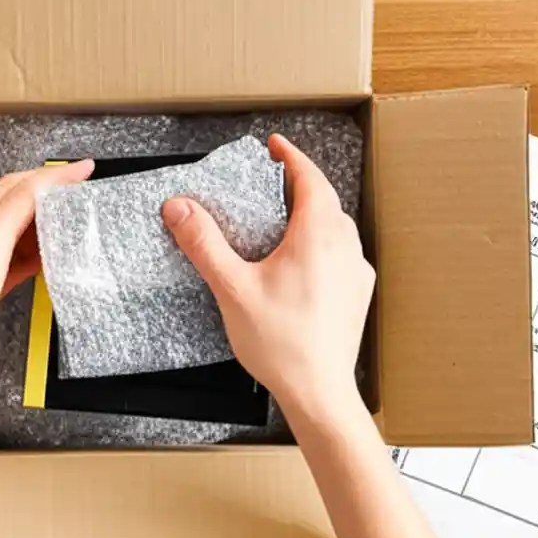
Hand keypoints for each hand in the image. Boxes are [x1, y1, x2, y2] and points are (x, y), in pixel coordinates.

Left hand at [0, 160, 94, 396]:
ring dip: (22, 202)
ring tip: (51, 210)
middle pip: (3, 192)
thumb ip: (12, 232)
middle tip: (71, 183)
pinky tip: (18, 244)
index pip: (20, 190)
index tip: (82, 169)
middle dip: (39, 183)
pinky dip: (3, 228)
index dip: (54, 177)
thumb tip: (35, 202)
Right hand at [161, 134, 374, 420]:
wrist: (319, 392)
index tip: (275, 145)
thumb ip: (205, 244)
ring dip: (312, 215)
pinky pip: (341, 255)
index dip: (291, 157)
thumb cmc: (281, 344)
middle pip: (324, 201)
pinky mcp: (357, 294)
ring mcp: (356, 272)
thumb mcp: (232, 288)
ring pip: (335, 228)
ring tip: (282, 220)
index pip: (310, 178)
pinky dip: (320, 245)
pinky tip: (298, 265)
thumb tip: (180, 207)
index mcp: (317, 237)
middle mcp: (344, 248)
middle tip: (271, 180)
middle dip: (299, 185)